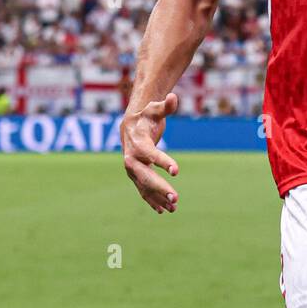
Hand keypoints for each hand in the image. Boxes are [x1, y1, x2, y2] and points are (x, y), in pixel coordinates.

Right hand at [121, 92, 180, 212]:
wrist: (129, 127)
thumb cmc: (145, 117)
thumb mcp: (154, 109)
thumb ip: (165, 105)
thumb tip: (172, 96)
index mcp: (138, 144)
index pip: (151, 155)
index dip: (163, 162)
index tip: (177, 171)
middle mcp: (132, 160)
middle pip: (146, 177)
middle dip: (160, 188)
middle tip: (176, 198)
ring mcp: (133, 171)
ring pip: (145, 188)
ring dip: (159, 198)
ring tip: (174, 208)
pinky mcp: (136, 177)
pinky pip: (144, 191)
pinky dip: (153, 201)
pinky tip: (163, 210)